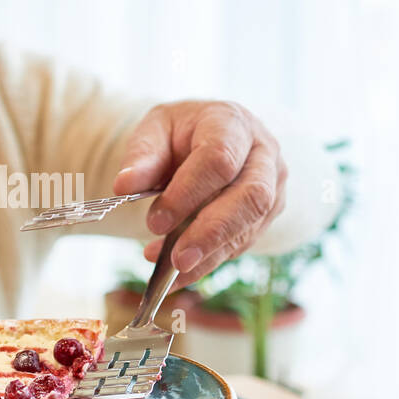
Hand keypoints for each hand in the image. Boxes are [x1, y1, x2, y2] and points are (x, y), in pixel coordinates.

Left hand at [113, 101, 286, 286]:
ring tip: (171, 271)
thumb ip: (142, 156)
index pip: (219, 160)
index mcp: (232, 123)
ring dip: (210, 254)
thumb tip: (124, 186)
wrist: (208, 137)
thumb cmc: (181, 132)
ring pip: (250, 226)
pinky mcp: (269, 214)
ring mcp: (273, 185)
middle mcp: (263, 153)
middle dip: (211, 233)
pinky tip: (178, 274)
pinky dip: (209, 262)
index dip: (188, 193)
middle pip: (251, 197)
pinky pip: (243, 244)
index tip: (155, 221)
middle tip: (176, 261)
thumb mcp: (155, 130)